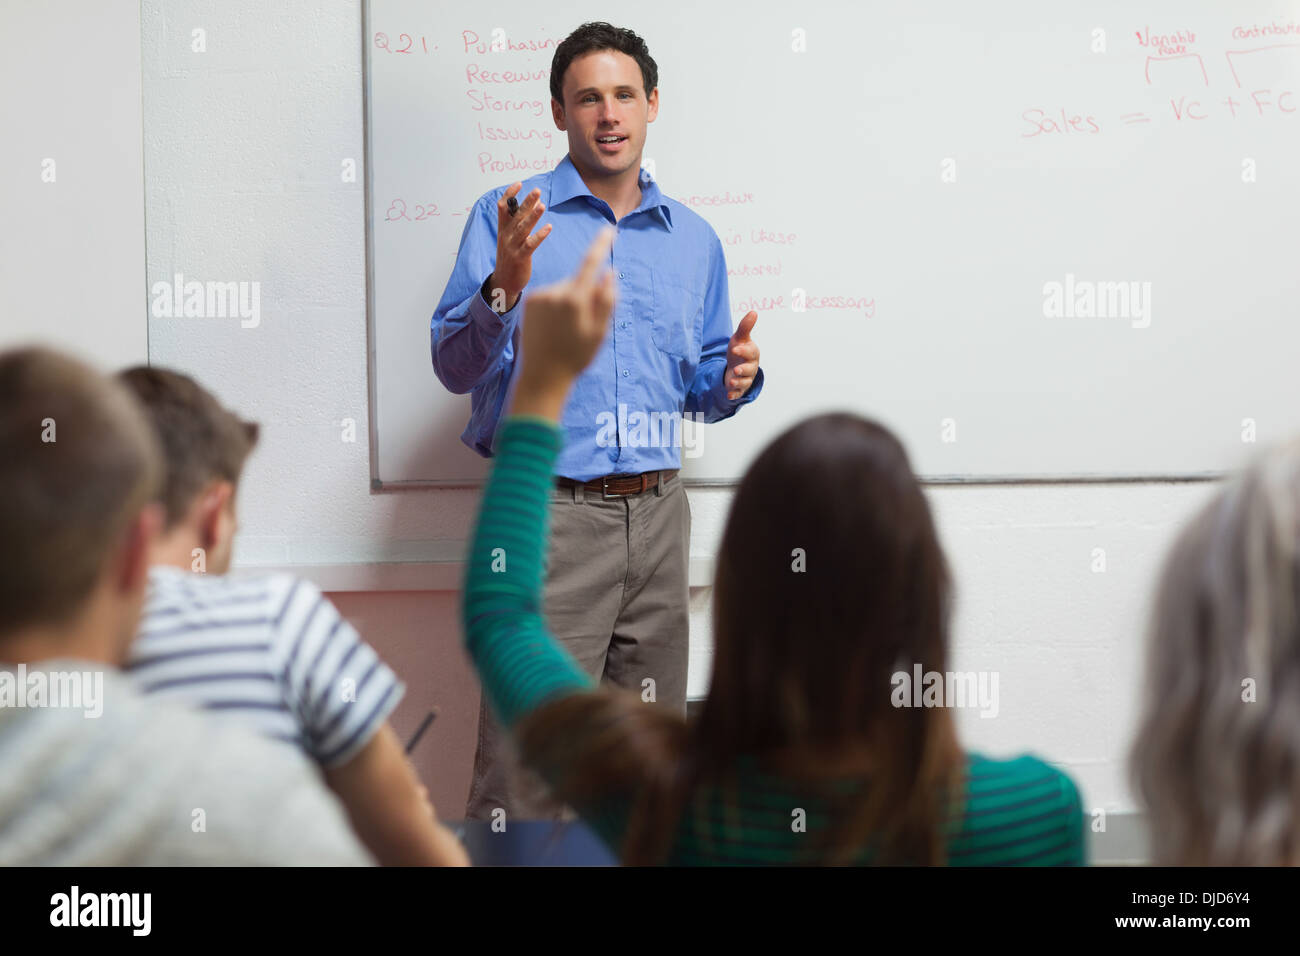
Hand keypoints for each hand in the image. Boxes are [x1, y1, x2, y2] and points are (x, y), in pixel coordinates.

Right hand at [487, 183, 551, 311]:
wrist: (504, 281)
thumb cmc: (510, 257)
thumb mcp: (509, 238)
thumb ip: (516, 223)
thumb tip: (528, 205)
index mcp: (502, 229)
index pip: (503, 207)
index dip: (509, 194)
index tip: (519, 183)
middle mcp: (506, 236)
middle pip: (515, 215)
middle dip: (526, 202)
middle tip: (537, 190)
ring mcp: (512, 246)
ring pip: (522, 228)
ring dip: (532, 216)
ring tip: (542, 205)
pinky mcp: (520, 257)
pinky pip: (530, 244)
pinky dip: (539, 235)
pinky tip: (549, 227)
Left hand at [516, 227, 617, 401]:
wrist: (542, 376)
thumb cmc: (576, 357)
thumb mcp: (600, 332)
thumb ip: (607, 300)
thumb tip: (609, 272)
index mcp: (576, 299)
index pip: (591, 263)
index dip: (601, 245)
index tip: (609, 228)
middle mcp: (556, 292)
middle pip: (578, 281)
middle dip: (585, 294)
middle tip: (583, 326)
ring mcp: (540, 296)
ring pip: (564, 289)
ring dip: (569, 302)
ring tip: (564, 330)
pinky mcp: (530, 300)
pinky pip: (550, 295)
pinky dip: (554, 306)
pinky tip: (551, 326)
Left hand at [726, 311, 759, 399]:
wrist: (735, 364)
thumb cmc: (739, 350)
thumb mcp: (739, 338)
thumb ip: (745, 327)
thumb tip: (753, 312)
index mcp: (752, 353)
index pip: (750, 352)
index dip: (743, 351)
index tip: (734, 349)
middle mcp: (751, 367)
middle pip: (749, 369)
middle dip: (743, 370)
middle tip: (735, 370)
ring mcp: (746, 378)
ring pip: (744, 382)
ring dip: (738, 382)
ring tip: (731, 382)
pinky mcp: (740, 387)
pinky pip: (738, 392)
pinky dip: (734, 394)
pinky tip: (729, 395)